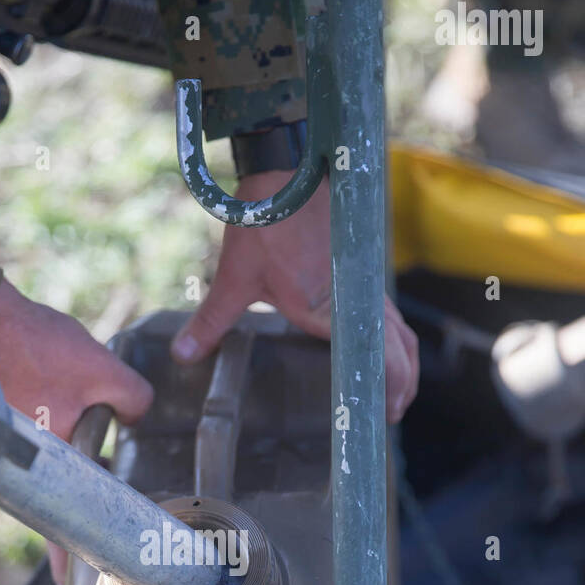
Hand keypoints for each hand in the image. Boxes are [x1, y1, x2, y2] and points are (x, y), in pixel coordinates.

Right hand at [0, 277, 152, 584]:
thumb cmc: (33, 345)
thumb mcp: (102, 368)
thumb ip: (133, 398)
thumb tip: (139, 415)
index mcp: (48, 463)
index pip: (58, 532)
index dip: (67, 565)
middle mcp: (17, 465)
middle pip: (48, 507)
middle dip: (66, 522)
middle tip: (83, 545)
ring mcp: (1, 448)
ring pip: (39, 476)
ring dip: (58, 477)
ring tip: (78, 467)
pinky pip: (26, 449)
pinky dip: (45, 446)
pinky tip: (56, 421)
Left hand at [170, 169, 418, 423]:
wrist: (289, 167)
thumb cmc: (265, 222)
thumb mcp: (235, 278)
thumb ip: (211, 322)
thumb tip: (182, 357)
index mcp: (330, 310)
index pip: (376, 360)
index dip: (387, 391)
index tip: (385, 417)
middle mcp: (356, 298)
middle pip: (398, 351)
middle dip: (400, 386)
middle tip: (391, 415)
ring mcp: (363, 282)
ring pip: (400, 330)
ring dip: (402, 362)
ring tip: (395, 389)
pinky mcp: (362, 269)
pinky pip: (389, 312)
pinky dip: (394, 337)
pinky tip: (380, 346)